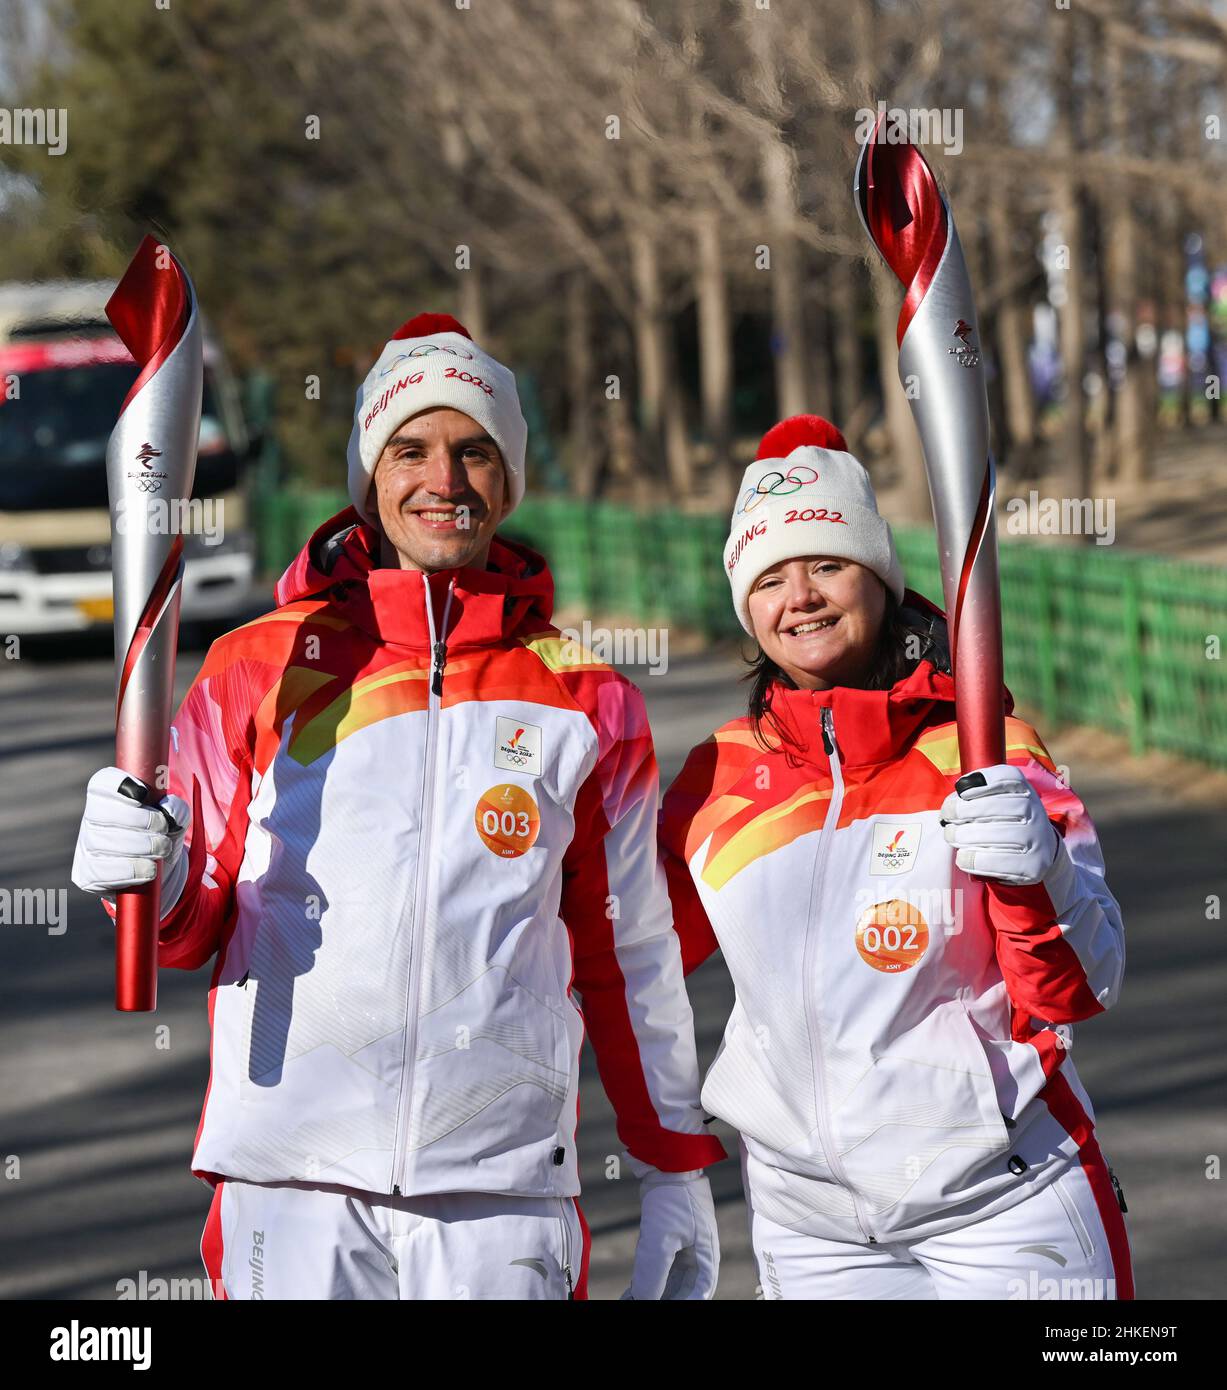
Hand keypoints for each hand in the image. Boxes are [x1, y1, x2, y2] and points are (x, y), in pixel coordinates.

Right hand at [71, 766, 190, 911]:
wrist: (156, 875)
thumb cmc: (161, 838)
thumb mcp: (174, 821)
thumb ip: (177, 809)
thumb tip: (169, 811)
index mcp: (107, 800)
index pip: (101, 783)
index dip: (119, 785)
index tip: (143, 793)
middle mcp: (90, 822)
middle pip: (104, 813)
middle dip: (142, 821)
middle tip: (163, 828)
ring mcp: (85, 850)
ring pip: (106, 842)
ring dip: (144, 847)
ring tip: (163, 849)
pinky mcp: (87, 876)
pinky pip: (107, 871)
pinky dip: (135, 869)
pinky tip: (150, 869)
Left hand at [620, 1156, 719, 1299]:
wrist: (667, 1164)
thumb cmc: (673, 1197)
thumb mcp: (662, 1237)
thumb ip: (654, 1272)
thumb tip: (644, 1299)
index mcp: (706, 1255)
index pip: (699, 1292)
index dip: (684, 1303)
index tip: (663, 1309)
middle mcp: (698, 1253)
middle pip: (683, 1288)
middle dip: (665, 1299)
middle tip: (644, 1305)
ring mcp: (683, 1245)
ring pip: (669, 1278)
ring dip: (653, 1291)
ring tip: (632, 1301)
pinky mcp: (669, 1237)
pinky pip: (660, 1265)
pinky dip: (648, 1277)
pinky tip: (632, 1290)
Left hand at [940, 764, 1060, 885]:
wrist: (1042, 851)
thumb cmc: (1008, 819)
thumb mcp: (1001, 796)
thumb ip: (979, 788)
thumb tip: (957, 795)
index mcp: (1026, 791)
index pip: (1007, 777)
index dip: (980, 781)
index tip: (961, 791)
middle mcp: (1034, 812)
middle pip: (991, 807)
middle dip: (959, 812)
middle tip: (946, 818)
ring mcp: (1035, 840)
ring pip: (988, 835)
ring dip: (960, 836)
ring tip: (951, 836)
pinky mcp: (1032, 866)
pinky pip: (991, 862)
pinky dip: (970, 859)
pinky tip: (963, 856)